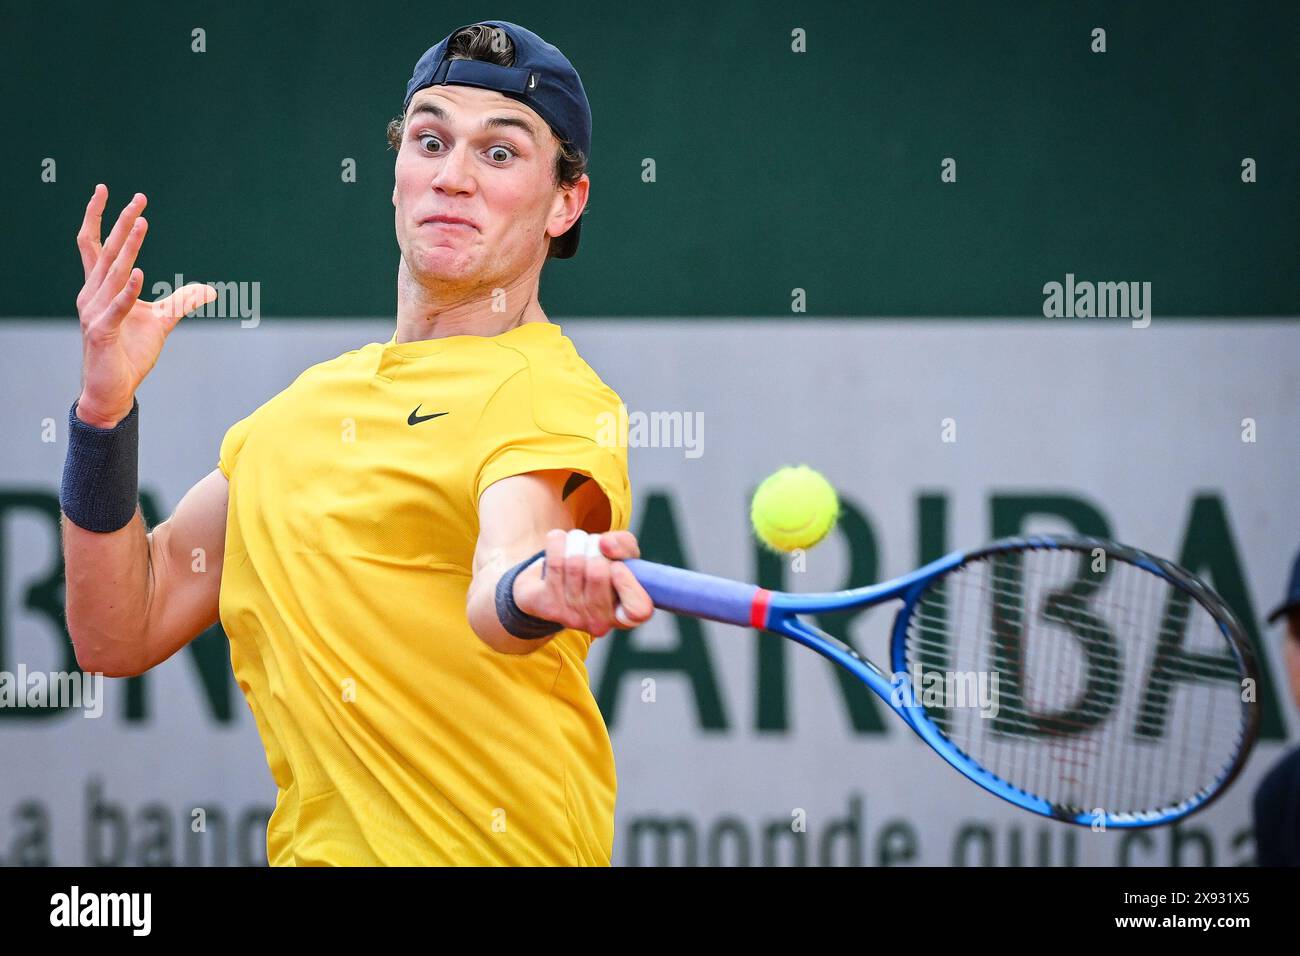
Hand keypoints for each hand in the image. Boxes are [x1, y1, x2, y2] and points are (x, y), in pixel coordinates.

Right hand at [74, 185, 217, 426]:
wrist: (115, 388)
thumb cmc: (130, 352)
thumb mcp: (161, 322)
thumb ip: (180, 302)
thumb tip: (208, 290)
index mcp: (101, 287)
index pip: (96, 244)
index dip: (102, 217)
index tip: (109, 190)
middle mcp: (92, 294)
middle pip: (106, 250)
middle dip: (121, 222)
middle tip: (138, 199)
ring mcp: (95, 313)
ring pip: (111, 272)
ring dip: (128, 246)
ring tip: (141, 222)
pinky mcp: (101, 332)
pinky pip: (117, 306)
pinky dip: (128, 289)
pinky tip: (139, 272)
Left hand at [514, 529, 654, 637]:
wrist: (550, 582)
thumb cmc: (596, 569)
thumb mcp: (621, 556)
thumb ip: (625, 546)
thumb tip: (606, 545)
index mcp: (624, 615)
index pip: (638, 610)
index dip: (628, 583)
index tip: (617, 566)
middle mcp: (599, 623)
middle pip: (599, 573)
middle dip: (596, 547)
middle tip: (593, 547)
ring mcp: (571, 617)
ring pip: (575, 563)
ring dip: (576, 541)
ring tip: (576, 544)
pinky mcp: (546, 606)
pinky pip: (554, 562)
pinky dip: (557, 541)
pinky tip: (558, 542)